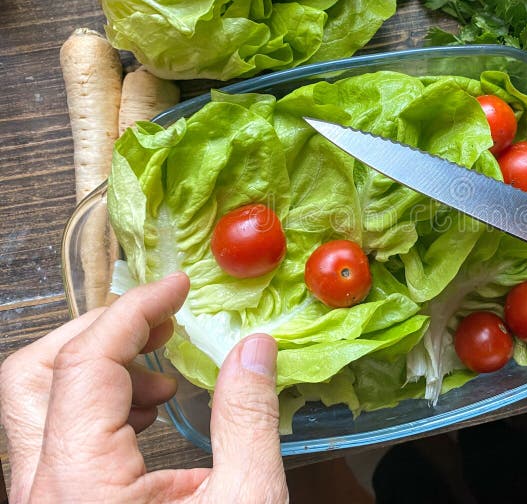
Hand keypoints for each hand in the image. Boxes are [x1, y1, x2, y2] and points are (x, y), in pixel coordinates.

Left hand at [0, 273, 288, 503]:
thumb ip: (248, 417)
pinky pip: (60, 439)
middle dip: (97, 331)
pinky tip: (153, 416)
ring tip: (164, 372)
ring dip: (100, 369)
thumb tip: (254, 346)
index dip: (134, 309)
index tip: (178, 285)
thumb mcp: (248, 503)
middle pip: (32, 377)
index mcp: (78, 487)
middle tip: (157, 317)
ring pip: (37, 407)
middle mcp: (41, 493)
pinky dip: (104, 408)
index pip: (89, 363)